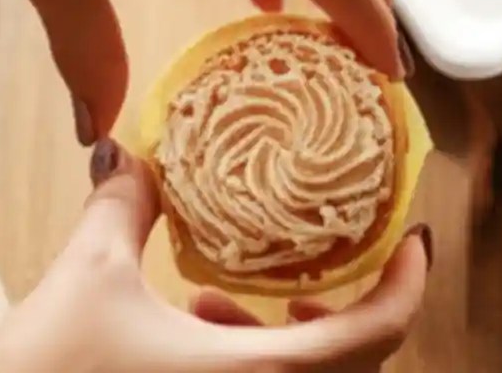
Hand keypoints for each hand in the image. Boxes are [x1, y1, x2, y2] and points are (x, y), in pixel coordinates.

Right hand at [0, 140, 431, 372]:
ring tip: (222, 298)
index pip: (376, 333)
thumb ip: (121, 203)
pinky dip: (245, 363)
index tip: (414, 239)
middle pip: (350, 365)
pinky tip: (190, 328)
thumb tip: (127, 149)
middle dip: (343, 308)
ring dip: (284, 340)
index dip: (407, 284)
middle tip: (326, 261)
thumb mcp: (87, 275)